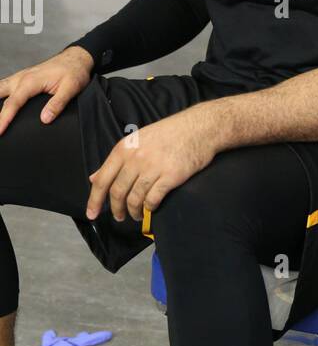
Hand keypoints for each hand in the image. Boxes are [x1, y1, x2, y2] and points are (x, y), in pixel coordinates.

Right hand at [0, 46, 93, 134]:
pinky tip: (0, 101)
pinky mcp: (23, 77)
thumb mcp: (70, 89)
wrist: (76, 58)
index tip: (0, 130)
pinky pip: (5, 85)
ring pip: (0, 88)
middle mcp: (22, 78)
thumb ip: (57, 104)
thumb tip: (45, 119)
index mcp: (31, 81)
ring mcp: (21, 76)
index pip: (13, 103)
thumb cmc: (73, 71)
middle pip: (0, 94)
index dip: (5, 118)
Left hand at [85, 107, 217, 222]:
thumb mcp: (137, 141)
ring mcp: (153, 167)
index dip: (94, 200)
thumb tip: (94, 178)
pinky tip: (151, 208)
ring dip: (134, 211)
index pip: (102, 180)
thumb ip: (116, 161)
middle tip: (119, 217)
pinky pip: (153, 199)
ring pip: (134, 198)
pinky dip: (149, 208)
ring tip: (137, 215)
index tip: (91, 214)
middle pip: (117, 192)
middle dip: (116, 209)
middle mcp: (135, 158)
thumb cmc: (169, 134)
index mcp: (124, 149)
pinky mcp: (170, 176)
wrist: (199, 128)